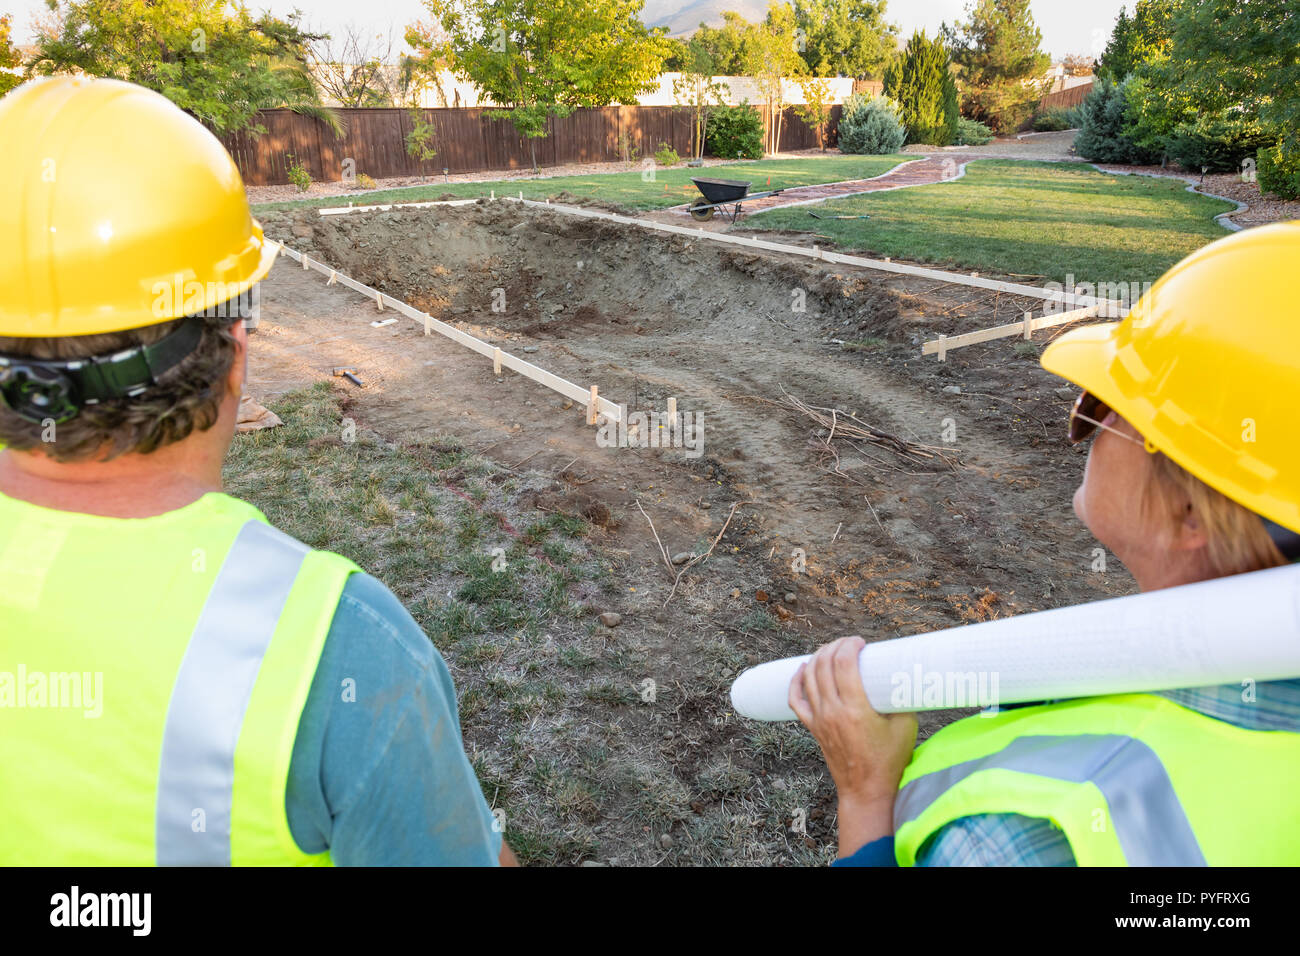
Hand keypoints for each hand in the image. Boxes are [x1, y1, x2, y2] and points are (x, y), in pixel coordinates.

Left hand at [789, 636, 916, 854]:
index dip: (850, 646)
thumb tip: (903, 674)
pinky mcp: (813, 727)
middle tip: (848, 643)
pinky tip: (804, 667)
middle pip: (825, 665)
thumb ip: (902, 699)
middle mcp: (833, 712)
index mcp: (856, 710)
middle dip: (835, 646)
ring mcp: (819, 719)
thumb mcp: (906, 726)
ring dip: (818, 657)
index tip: (860, 642)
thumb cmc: (890, 760)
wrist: (867, 790)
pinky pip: (796, 699)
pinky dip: (796, 680)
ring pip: (809, 677)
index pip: (844, 664)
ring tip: (832, 649)